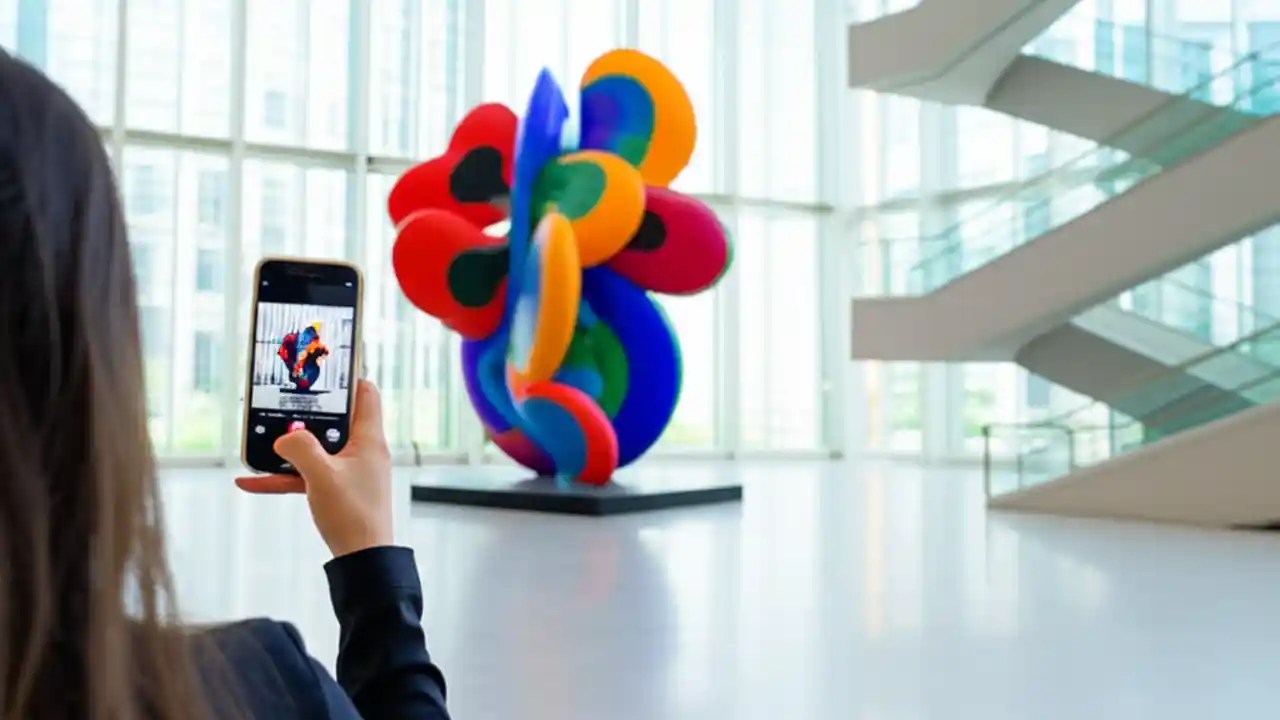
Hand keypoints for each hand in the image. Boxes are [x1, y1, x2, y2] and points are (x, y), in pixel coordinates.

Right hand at [236, 380, 393, 557]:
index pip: (365, 394)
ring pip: (314, 450)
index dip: (346, 378)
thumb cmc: (353, 515)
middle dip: (304, 414)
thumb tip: (285, 436)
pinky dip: (281, 477)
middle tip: (279, 402)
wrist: (362, 562)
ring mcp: (349, 472)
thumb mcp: (321, 475)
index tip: (321, 369)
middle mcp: (362, 452)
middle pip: (333, 421)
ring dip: (286, 447)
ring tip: (258, 439)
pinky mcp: (337, 492)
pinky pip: (305, 478)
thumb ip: (299, 447)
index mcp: (369, 439)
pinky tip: (249, 481)